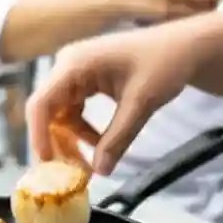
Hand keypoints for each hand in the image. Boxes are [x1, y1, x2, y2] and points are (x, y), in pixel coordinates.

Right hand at [27, 26, 196, 174]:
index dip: (38, 136)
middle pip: (47, 112)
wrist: (184, 46)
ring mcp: (75, 72)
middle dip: (57, 144)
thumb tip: (100, 171)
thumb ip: (118, 138)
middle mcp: (68, 66)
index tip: (47, 166)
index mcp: (75, 64)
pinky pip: (74, 111)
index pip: (41, 104)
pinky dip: (82, 131)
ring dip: (71, 141)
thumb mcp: (141, 104)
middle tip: (70, 177)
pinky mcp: (85, 80)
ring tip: (87, 168)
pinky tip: (97, 147)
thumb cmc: (164, 64)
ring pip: (60, 115)